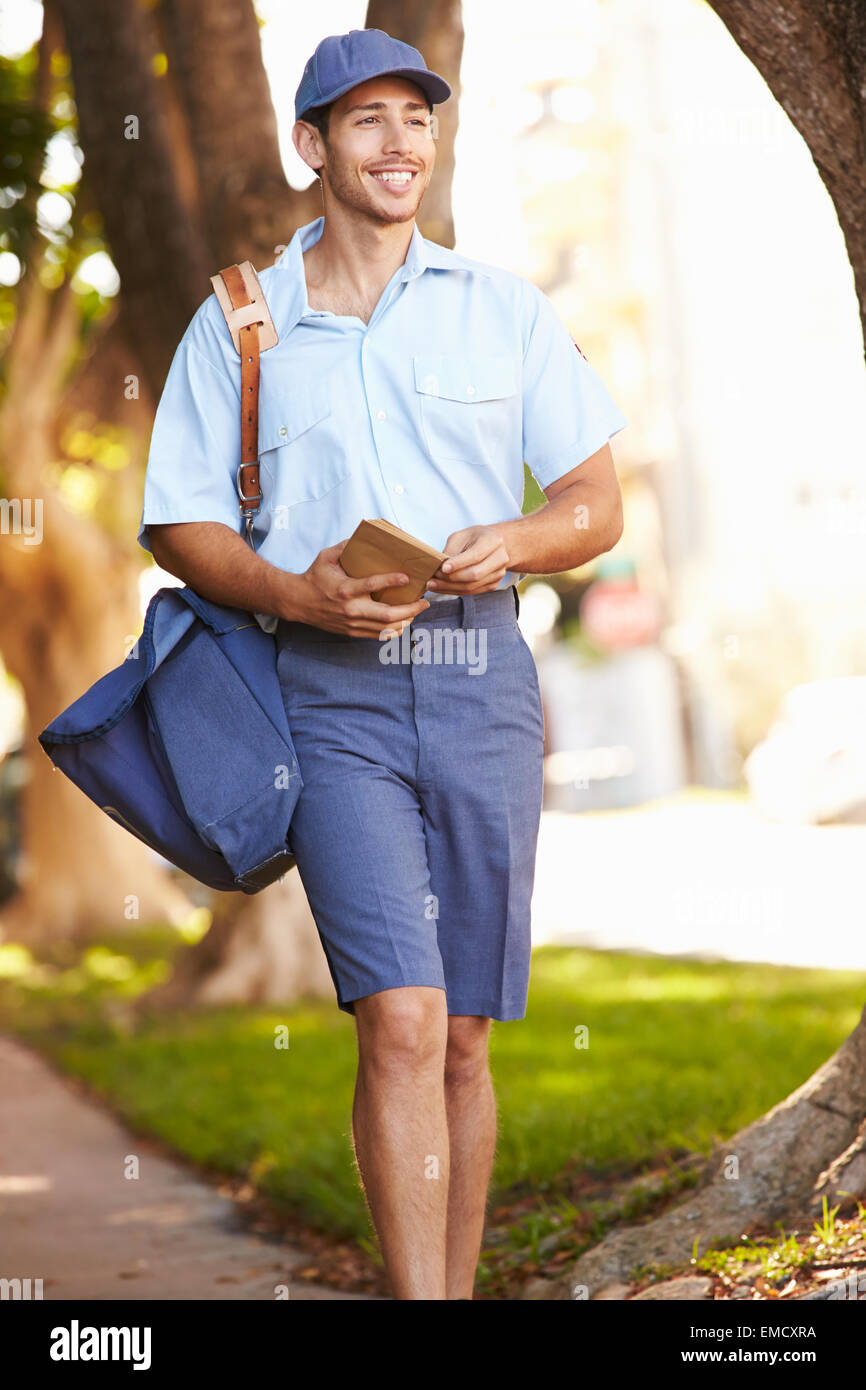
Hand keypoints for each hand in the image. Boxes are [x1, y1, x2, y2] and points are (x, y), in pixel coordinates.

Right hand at [289, 540, 430, 637]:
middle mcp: (350, 609)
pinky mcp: (352, 632)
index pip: (372, 585)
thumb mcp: (327, 556)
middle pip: (387, 615)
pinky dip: (394, 630)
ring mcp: (352, 623)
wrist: (298, 602)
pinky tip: (404, 622)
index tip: (408, 577)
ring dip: (406, 620)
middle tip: (424, 601)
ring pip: (386, 628)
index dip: (392, 581)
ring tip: (418, 610)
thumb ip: (346, 546)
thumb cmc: (315, 576)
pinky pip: (378, 635)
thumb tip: (366, 535)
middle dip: (410, 609)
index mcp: (345, 589)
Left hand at [426, 524, 510, 594]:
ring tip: (433, 585)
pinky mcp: (493, 584)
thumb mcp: (461, 536)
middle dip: (451, 578)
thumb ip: (452, 550)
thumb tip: (440, 568)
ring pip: (472, 586)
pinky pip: (472, 592)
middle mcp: (500, 558)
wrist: (493, 545)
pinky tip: (442, 588)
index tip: (442, 568)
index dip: (458, 564)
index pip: (475, 555)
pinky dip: (455, 591)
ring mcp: (499, 573)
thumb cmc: (474, 538)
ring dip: (450, 587)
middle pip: (475, 574)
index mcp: (493, 540)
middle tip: (433, 578)